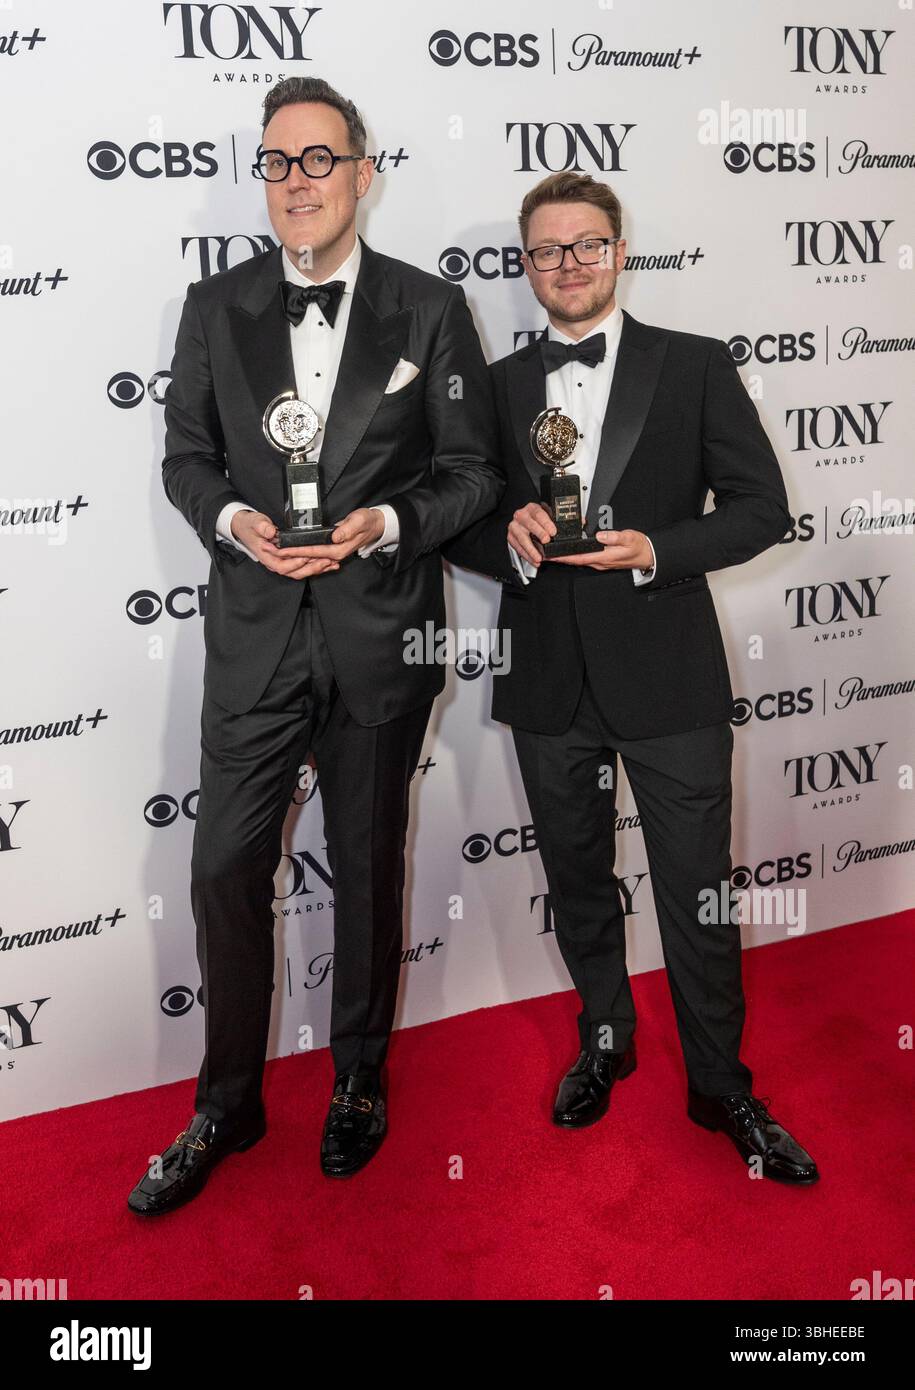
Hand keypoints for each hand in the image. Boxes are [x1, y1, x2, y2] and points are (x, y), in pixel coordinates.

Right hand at [230, 510, 340, 580]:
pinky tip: (329, 562)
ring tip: (332, 563)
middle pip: (296, 572)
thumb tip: (271, 532)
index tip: (306, 557)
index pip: (283, 566)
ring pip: (302, 571)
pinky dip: (316, 565)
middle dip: (312, 568)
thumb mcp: (255, 523)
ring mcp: (283, 562)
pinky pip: (303, 566)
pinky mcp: (289, 560)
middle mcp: (276, 563)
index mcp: (267, 557)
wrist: (246, 527)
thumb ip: (263, 527)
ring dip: (317, 568)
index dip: (295, 563)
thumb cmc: (251, 526)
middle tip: (326, 561)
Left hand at [266, 507, 386, 564]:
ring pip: (309, 557)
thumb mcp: (358, 521)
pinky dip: (302, 553)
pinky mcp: (331, 549)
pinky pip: (314, 554)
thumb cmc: (366, 522)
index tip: (283, 549)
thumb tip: (335, 537)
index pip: (313, 551)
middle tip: (273, 551)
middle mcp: (334, 554)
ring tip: (277, 552)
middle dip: (290, 555)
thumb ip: (347, 529)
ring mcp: (333, 553)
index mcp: (338, 549)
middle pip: (308, 557)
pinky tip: (292, 551)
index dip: (297, 551)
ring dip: (293, 555)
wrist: (375, 525)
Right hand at [507, 502, 555, 567]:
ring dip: (531, 549)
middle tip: (546, 541)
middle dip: (538, 533)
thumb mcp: (549, 517)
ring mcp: (515, 526)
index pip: (539, 513)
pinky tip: (534, 561)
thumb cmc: (540, 521)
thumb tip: (577, 525)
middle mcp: (521, 515)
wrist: (527, 524)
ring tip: (539, 557)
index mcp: (532, 508)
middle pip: (529, 524)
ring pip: (522, 538)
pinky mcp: (511, 537)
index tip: (553, 532)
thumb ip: (559, 521)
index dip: (546, 523)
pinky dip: (527, 556)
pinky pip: (518, 547)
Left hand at [549, 528, 653, 570]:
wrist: (647, 555)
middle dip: (560, 558)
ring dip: (566, 557)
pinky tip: (571, 551)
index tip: (553, 556)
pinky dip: (575, 555)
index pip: (580, 558)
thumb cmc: (639, 548)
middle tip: (547, 554)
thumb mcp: (629, 538)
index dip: (564, 558)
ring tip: (554, 553)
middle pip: (576, 561)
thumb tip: (600, 536)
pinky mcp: (602, 560)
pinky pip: (585, 558)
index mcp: (604, 557)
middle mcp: (600, 562)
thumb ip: (614, 537)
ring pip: (579, 560)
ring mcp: (601, 562)